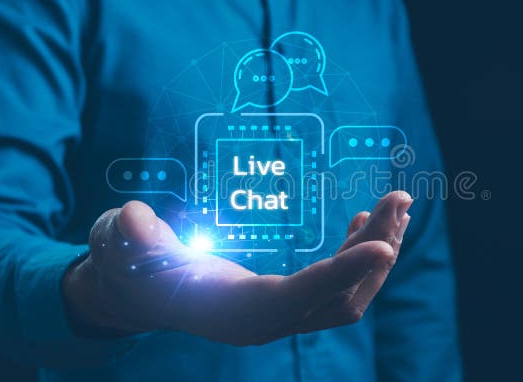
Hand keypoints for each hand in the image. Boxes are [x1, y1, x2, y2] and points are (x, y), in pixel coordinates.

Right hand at [63, 191, 411, 345]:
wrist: (140, 292)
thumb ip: (128, 236)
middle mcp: (268, 322)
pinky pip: (337, 287)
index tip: (384, 245)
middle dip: (375, 251)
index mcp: (235, 312)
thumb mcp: (123, 247)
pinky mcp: (289, 302)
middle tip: (399, 200)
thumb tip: (131, 220)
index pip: (300, 296)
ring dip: (377, 251)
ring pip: (347, 295)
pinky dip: (358, 257)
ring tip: (396, 205)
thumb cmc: (132, 268)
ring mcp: (283, 315)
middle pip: (340, 298)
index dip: (341, 272)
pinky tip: (363, 224)